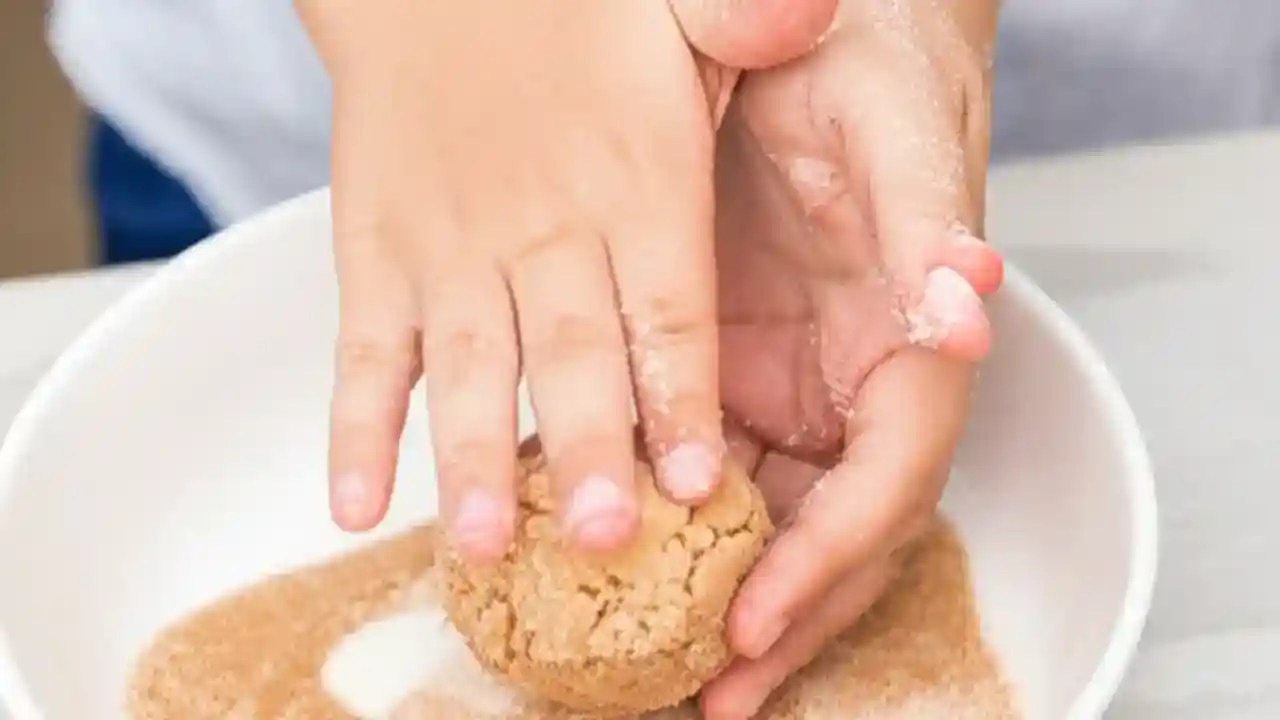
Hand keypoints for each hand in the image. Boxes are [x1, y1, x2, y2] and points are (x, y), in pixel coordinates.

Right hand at [299, 0, 730, 560]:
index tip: (701, 481)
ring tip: (486, 547)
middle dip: (588, 450)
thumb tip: (811, 9)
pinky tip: (355, 506)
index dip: (683, 395)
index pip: (669, 306)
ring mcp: (452, 245)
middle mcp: (547, 224)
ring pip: (466, 366)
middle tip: (603, 540)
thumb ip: (746, 20)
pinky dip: (354, 427)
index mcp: (639, 178)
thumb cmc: (580, 9)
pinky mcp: (378, 251)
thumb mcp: (684, 5)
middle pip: (572, 354)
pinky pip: (362, 348)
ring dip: (472, 459)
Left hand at [698, 1, 1003, 715]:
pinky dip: (660, 524)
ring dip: (715, 599)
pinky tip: (600, 560)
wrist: (799, 41)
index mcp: (910, 345)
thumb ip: (927, 222)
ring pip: (762, 520)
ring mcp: (787, 387)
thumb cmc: (860, 72)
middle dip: (778, 620)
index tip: (753, 620)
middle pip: (832, 533)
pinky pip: (699, 471)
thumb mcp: (889, 131)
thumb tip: (969, 310)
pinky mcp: (724, 375)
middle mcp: (854, 384)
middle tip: (708, 696)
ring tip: (652, 673)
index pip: (888, 483)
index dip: (827, 559)